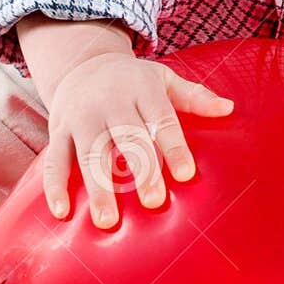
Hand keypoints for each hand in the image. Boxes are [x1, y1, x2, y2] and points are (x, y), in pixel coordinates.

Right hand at [43, 52, 234, 226]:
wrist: (82, 62)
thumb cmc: (132, 80)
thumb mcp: (163, 79)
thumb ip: (194, 97)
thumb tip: (229, 108)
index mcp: (141, 89)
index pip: (162, 119)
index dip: (174, 147)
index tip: (186, 175)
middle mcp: (109, 102)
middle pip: (127, 138)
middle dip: (140, 170)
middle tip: (154, 202)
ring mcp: (81, 118)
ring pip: (89, 154)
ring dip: (98, 188)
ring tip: (108, 222)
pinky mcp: (58, 131)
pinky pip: (55, 160)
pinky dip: (54, 186)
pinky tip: (61, 213)